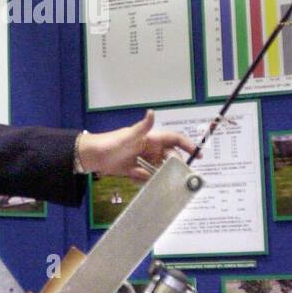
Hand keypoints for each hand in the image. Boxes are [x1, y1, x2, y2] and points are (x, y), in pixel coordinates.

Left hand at [76, 110, 195, 181]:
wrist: (92, 157)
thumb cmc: (111, 144)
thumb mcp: (128, 137)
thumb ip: (142, 127)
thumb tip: (152, 112)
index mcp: (151, 139)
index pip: (174, 140)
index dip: (188, 145)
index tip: (199, 155)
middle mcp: (149, 149)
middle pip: (169, 158)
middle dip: (173, 167)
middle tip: (176, 177)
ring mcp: (143, 160)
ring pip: (158, 170)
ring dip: (158, 176)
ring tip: (155, 180)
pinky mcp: (135, 170)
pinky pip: (146, 177)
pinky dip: (143, 180)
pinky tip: (135, 178)